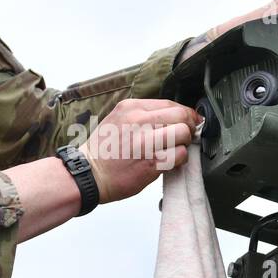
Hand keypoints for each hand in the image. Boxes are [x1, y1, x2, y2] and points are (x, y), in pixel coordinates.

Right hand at [80, 99, 202, 203]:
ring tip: (176, 149)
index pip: (170, 104)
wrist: (88, 173)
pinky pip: (180, 154)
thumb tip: (170, 117)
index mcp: (131, 108)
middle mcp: (139, 121)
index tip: (189, 120)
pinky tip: (170, 161)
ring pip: (183, 133)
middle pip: (181, 116)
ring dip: (184, 142)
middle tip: (187, 135)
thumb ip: (142, 115)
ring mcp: (146, 141)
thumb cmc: (102, 151)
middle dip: (189, 126)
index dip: (185, 113)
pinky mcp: (152, 162)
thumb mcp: (117, 119)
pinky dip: (180, 159)